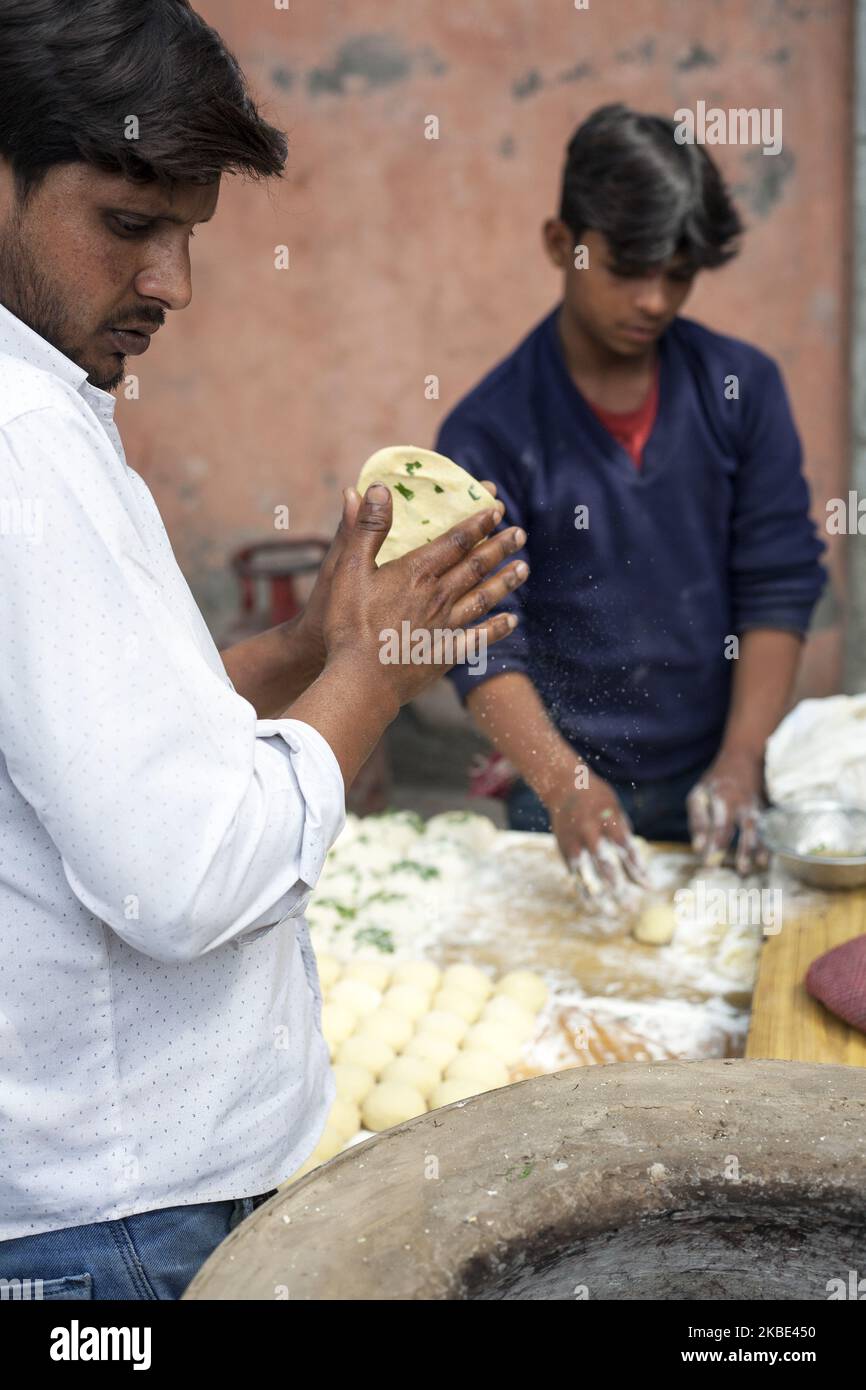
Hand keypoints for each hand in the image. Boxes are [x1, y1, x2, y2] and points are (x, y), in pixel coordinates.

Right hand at [319, 481, 527, 707]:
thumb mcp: (348, 569)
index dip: (477, 524)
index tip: (496, 509)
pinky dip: (497, 628)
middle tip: (519, 532)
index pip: (455, 541)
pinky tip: (512, 621)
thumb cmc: (348, 624)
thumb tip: (378, 488)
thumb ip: (366, 528)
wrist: (360, 681)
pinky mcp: (445, 654)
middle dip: (499, 547)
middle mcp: (438, 596)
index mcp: (416, 573)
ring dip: (505, 581)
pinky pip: (478, 638)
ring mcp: (445, 627)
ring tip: (524, 567)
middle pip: (475, 567)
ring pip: (483, 598)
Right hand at [546, 764, 649, 914]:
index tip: (649, 888)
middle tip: (632, 907)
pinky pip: (575, 874)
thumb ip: (624, 838)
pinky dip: (584, 890)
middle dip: (620, 889)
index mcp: (608, 820)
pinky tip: (593, 906)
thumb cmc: (599, 800)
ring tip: (612, 913)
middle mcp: (590, 832)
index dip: (638, 870)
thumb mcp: (616, 811)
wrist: (564, 786)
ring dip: (601, 896)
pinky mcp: (564, 849)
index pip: (626, 851)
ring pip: (588, 874)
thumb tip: (638, 870)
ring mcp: (575, 842)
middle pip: (607, 866)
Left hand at [687, 748, 766, 874]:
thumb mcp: (699, 794)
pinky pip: (771, 829)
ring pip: (762, 829)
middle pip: (746, 829)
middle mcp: (744, 803)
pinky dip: (771, 845)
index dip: (716, 846)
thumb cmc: (716, 782)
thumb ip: (698, 820)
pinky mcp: (769, 810)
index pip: (720, 826)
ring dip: (761, 849)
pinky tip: (768, 861)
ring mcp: (759, 806)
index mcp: (723, 799)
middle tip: (741, 872)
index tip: (709, 865)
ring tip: (759, 867)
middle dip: (744, 851)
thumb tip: (698, 848)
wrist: (745, 758)